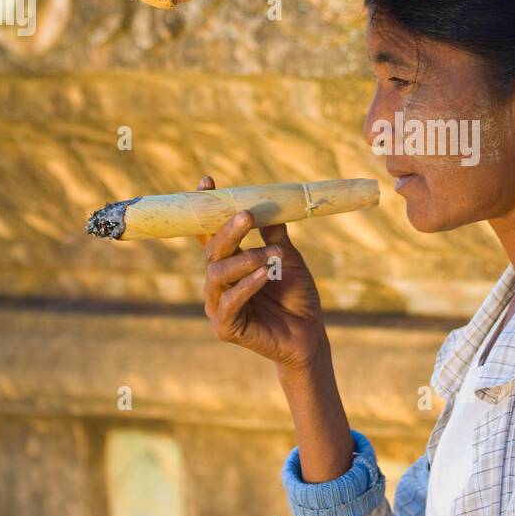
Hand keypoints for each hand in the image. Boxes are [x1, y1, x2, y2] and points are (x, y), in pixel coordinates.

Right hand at [196, 174, 327, 369]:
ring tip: (271, 255)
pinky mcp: (225, 328)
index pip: (210, 233)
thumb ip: (274, 235)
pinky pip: (229, 303)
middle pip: (211, 251)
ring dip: (245, 260)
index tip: (208, 182)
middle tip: (246, 215)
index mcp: (229, 263)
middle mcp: (218, 282)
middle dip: (227, 231)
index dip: (205, 208)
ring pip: (217, 275)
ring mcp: (218, 305)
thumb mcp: (287, 258)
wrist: (309, 333)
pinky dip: (246, 286)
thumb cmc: (296, 295)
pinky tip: (263, 275)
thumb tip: (269, 203)